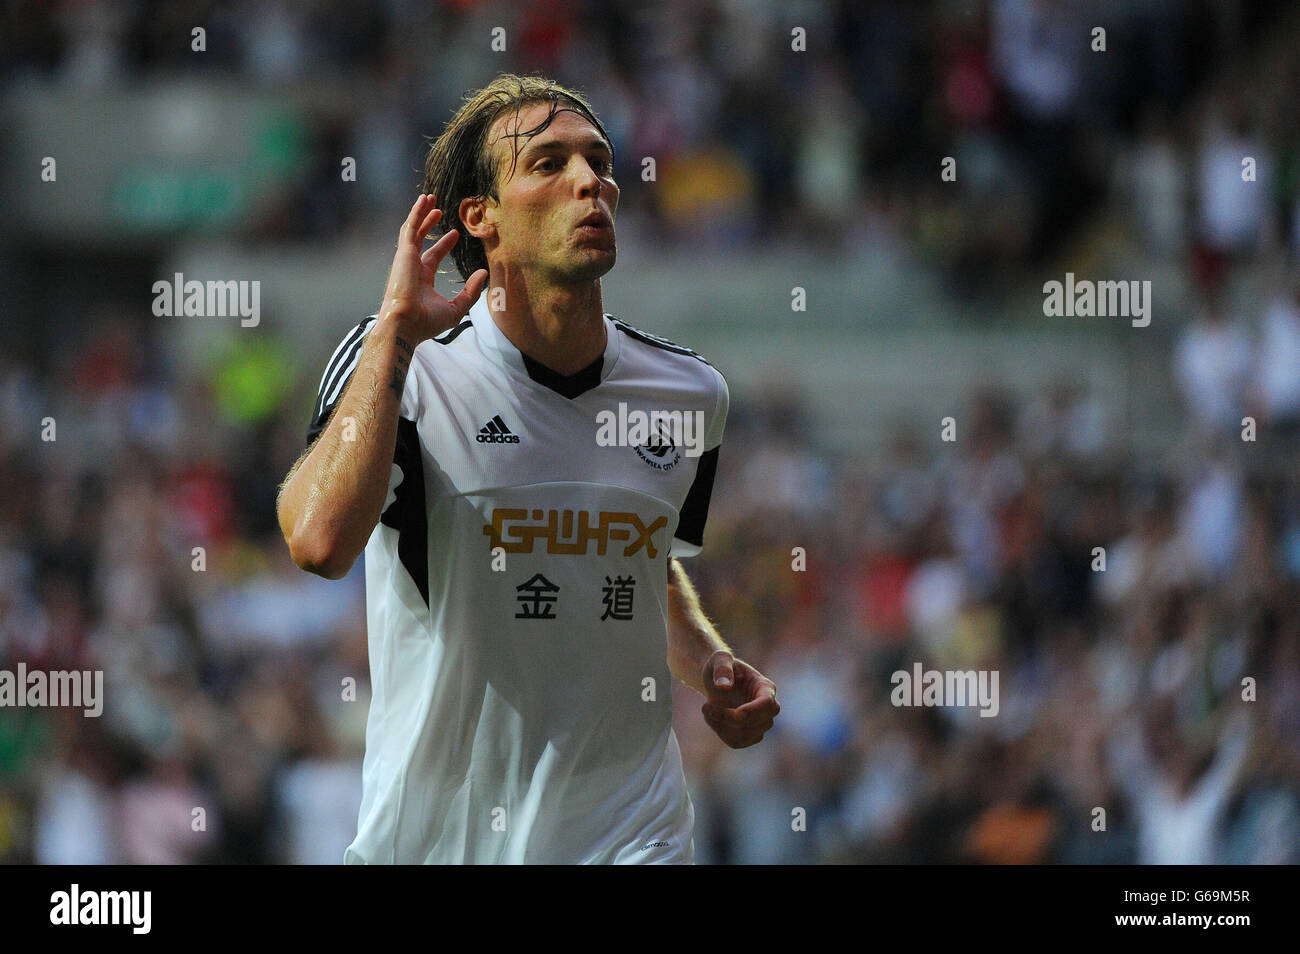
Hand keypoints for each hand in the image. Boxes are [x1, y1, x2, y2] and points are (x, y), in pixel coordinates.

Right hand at [381, 193, 488, 340]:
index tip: (455, 234)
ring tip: (430, 198)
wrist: (406, 323)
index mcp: (421, 281)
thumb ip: (471, 291)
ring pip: (413, 230)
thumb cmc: (427, 322)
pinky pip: (410, 227)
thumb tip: (484, 274)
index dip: (443, 244)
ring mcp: (406, 259)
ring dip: (421, 213)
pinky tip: (424, 200)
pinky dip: (416, 213)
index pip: (433, 257)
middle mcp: (412, 268)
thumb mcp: (456, 308)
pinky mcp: (403, 252)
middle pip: (421, 240)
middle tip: (439, 212)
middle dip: (429, 224)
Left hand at [700, 650, 779, 748]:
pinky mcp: (748, 734)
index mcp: (764, 687)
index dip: (754, 711)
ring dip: (722, 727)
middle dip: (729, 718)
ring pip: (747, 735)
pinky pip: (738, 743)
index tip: (735, 712)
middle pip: (760, 723)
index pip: (769, 704)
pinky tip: (711, 718)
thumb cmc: (719, 666)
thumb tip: (724, 687)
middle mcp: (767, 707)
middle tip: (706, 705)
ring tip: (706, 710)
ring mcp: (759, 722)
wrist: (715, 679)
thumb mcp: (719, 659)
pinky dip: (721, 733)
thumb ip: (722, 667)